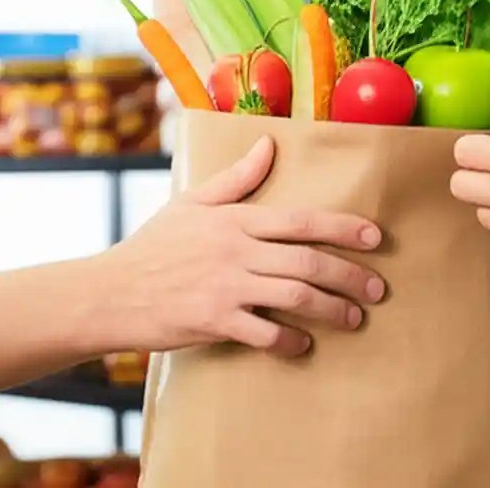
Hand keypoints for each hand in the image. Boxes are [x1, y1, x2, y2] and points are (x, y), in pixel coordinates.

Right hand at [92, 136, 386, 356]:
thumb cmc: (153, 247)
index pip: (301, 219)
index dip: (343, 227)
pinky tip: (303, 345)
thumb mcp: (191, 203)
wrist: (111, 292)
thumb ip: (236, 178)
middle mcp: (236, 250)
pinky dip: (290, 341)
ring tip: (354, 318)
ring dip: (332, 309)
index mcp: (235, 219)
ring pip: (296, 296)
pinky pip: (265, 333)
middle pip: (308, 260)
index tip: (375, 238)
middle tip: (377, 289)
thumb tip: (269, 144)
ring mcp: (226, 286)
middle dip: (350, 274)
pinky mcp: (214, 320)